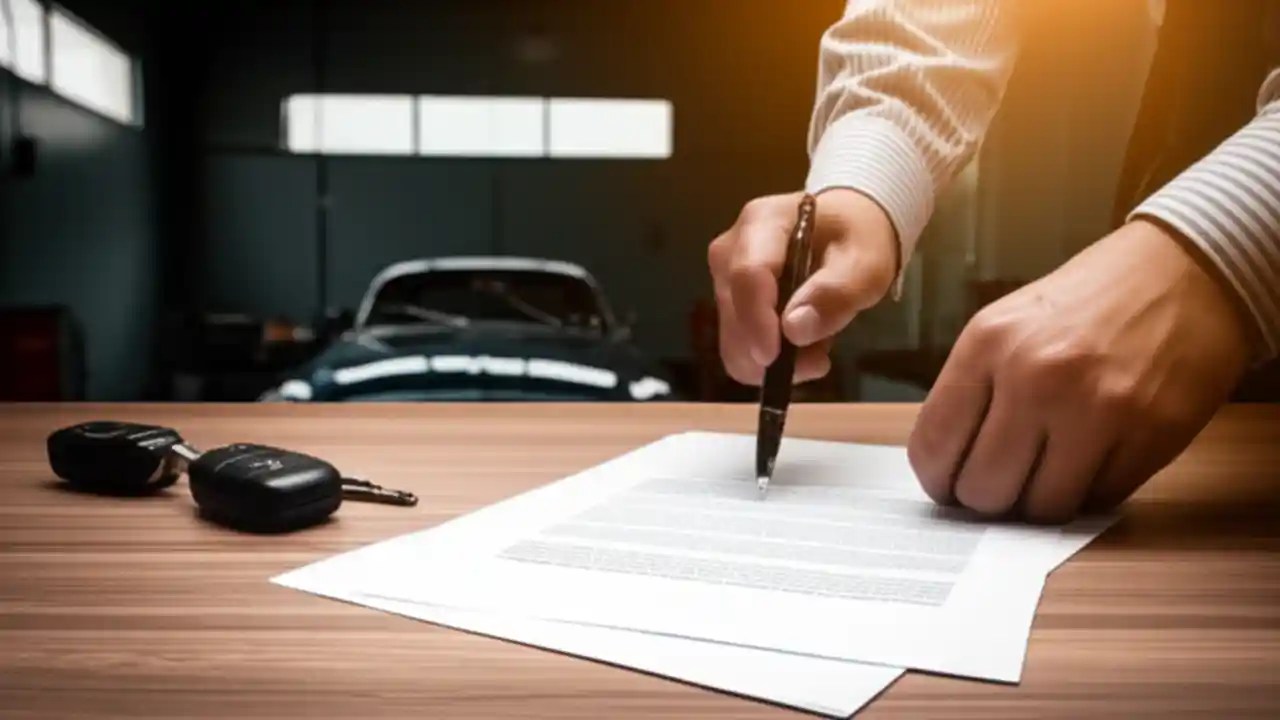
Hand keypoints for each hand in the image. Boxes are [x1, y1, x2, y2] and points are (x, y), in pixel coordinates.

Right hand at [707, 189, 897, 384]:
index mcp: (762, 222)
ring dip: (771, 359)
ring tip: (815, 350)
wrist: (846, 227)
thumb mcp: (866, 262)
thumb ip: (836, 292)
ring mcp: (725, 276)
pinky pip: (737, 343)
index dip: (756, 320)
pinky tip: (799, 348)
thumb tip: (794, 331)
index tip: (773, 358)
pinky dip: (765, 359)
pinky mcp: (729, 301)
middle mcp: (732, 248)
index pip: (747, 274)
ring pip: (731, 336)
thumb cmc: (856, 238)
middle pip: (733, 311)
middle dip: (768, 351)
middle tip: (818, 361)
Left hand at [908, 220, 1252, 522]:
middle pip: (983, 489)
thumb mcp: (1007, 325)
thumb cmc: (1086, 305)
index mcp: (987, 343)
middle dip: (989, 500)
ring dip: (1041, 505)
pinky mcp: (1150, 435)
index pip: (932, 446)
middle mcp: (1035, 376)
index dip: (938, 480)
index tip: (949, 486)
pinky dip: (1089, 494)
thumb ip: (972, 390)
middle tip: (1003, 486)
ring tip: (1049, 475)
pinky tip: (1092, 462)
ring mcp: (1096, 409)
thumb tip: (947, 467)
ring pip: (1041, 509)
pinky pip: (1098, 500)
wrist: (1184, 271)